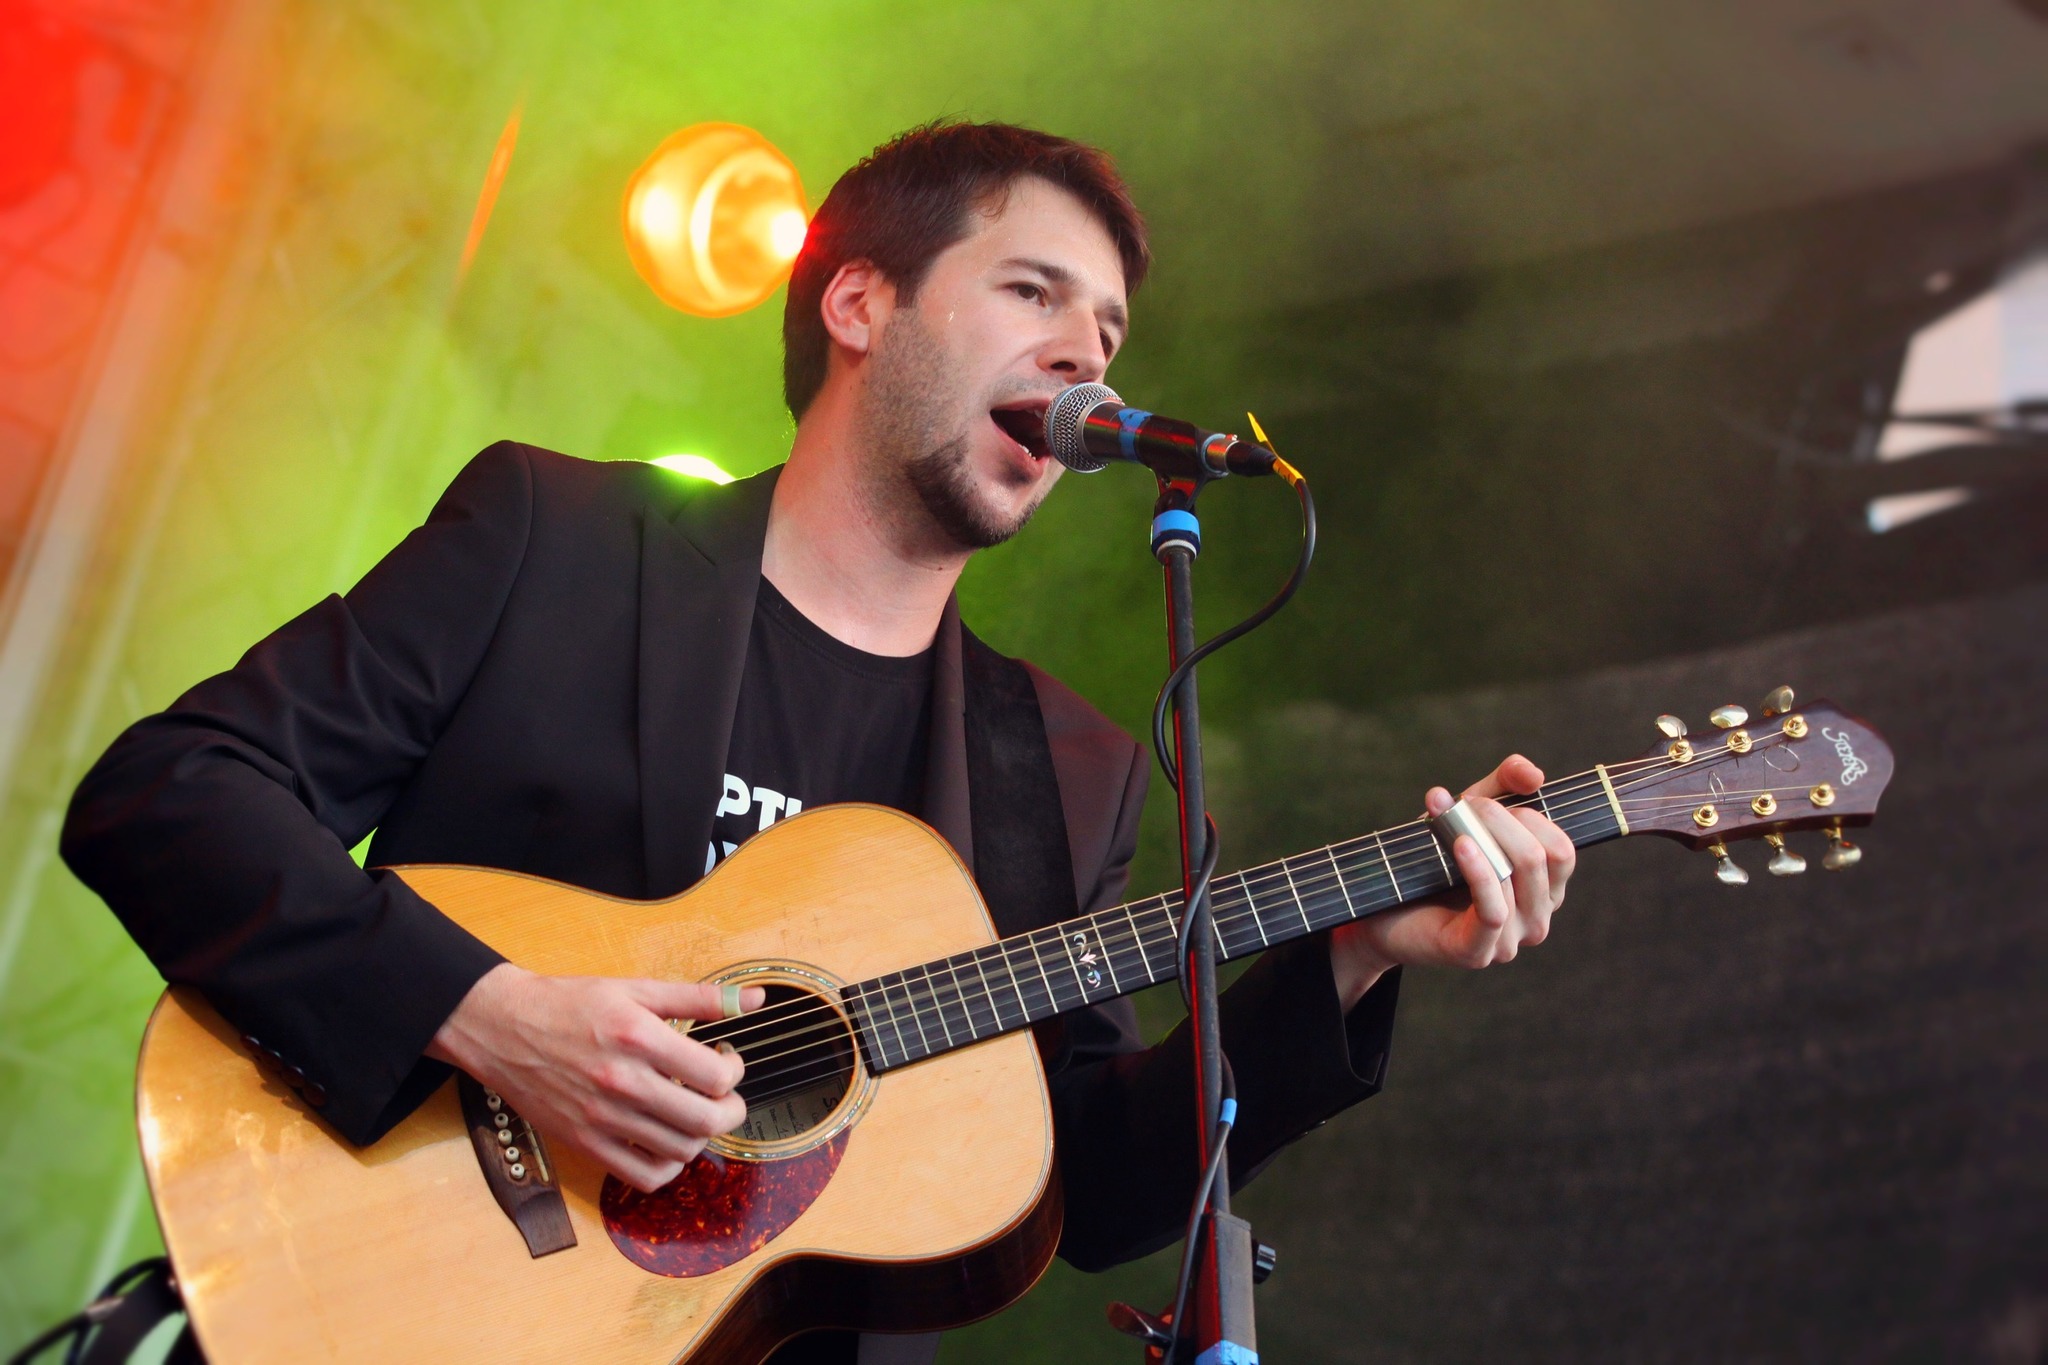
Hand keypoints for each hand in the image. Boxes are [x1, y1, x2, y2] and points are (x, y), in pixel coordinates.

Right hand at [426, 963, 763, 1191]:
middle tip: (723, 1094)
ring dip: (701, 1135)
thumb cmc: (570, 1004)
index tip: (724, 1060)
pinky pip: (643, 1176)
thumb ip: (699, 997)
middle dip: (730, 1109)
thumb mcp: (636, 989)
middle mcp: (622, 1083)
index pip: (714, 1076)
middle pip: (705, 1120)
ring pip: (680, 1151)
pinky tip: (667, 1140)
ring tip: (693, 1111)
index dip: (734, 1072)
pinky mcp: (584, 1143)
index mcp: (638, 1037)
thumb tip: (754, 1000)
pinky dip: (668, 1166)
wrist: (502, 1027)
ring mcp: (602, 1119)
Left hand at [1328, 754, 1575, 1009]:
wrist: (1382, 909)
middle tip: (1466, 805)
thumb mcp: (1470, 814)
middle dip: (1503, 819)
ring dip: (1481, 836)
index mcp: (1543, 891)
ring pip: (1518, 876)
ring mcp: (1510, 942)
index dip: (1531, 816)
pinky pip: (1493, 909)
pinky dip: (1478, 869)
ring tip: (1449, 819)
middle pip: (1543, 858)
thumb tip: (1533, 774)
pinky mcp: (1478, 952)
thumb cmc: (1433, 863)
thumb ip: (1505, 785)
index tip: (1487, 801)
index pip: (1562, 849)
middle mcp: (1536, 920)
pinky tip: (1460, 843)